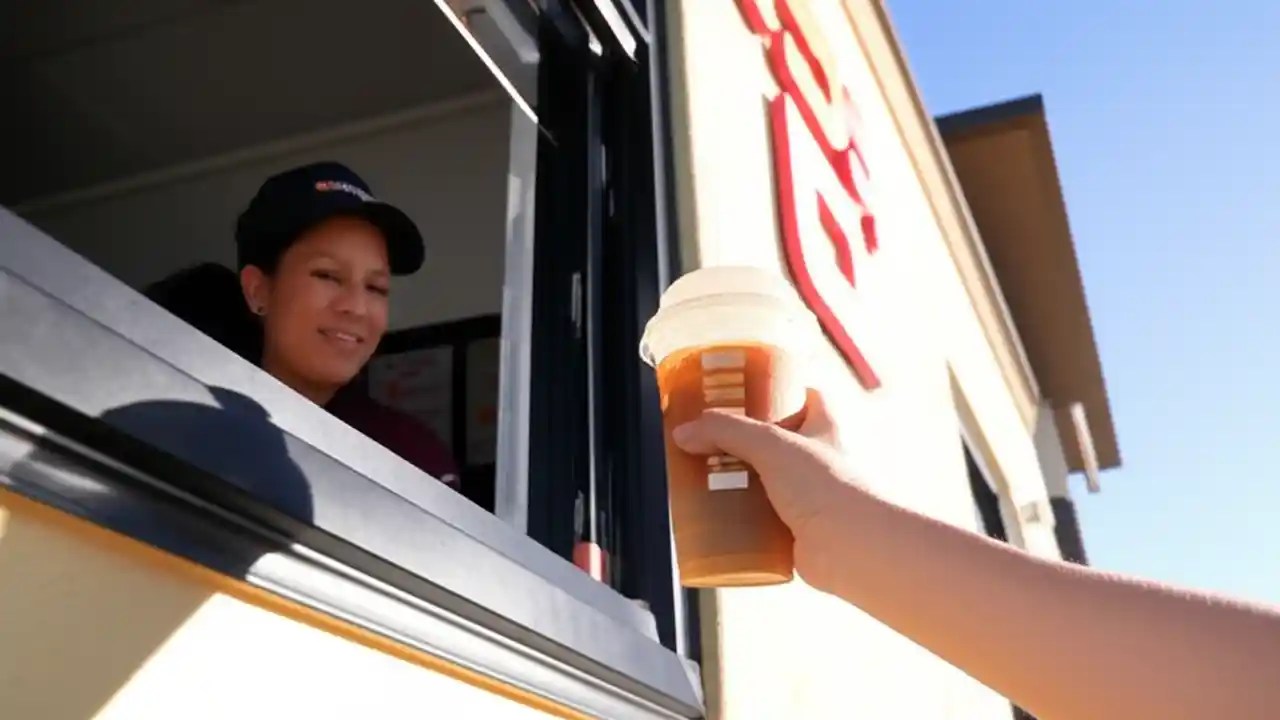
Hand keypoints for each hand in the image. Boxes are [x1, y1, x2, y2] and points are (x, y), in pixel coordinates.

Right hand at [671, 388, 862, 587]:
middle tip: (709, 440)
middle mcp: (818, 460)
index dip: (778, 390)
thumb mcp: (773, 444)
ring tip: (702, 478)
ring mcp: (807, 497)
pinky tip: (714, 516)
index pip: (805, 397)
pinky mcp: (795, 530)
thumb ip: (727, 432)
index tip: (745, 392)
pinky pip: (761, 520)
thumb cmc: (829, 489)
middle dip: (743, 442)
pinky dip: (739, 518)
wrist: (853, 550)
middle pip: (776, 442)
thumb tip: (685, 432)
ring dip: (737, 481)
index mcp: (823, 428)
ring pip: (765, 482)